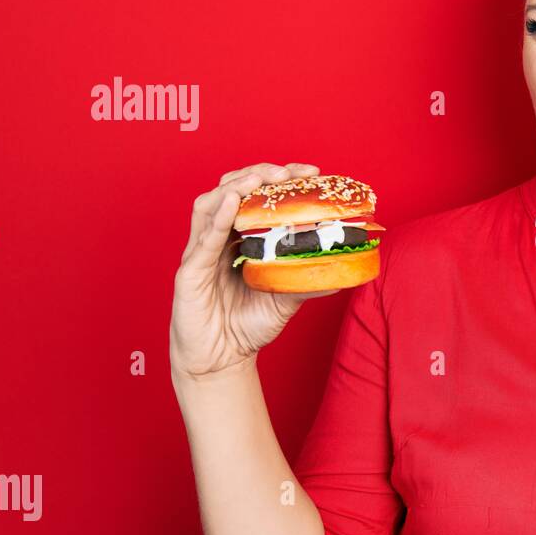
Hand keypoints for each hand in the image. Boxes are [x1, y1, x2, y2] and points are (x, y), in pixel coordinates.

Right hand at [170, 161, 340, 381]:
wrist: (221, 362)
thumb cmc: (246, 325)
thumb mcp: (286, 299)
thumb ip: (309, 281)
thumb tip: (346, 270)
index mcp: (240, 237)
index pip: (257, 194)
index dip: (280, 178)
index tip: (310, 173)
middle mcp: (218, 238)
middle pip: (232, 189)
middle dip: (261, 174)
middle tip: (290, 172)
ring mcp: (200, 253)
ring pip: (210, 205)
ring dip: (235, 187)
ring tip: (259, 178)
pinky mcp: (189, 273)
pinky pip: (202, 241)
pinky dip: (217, 218)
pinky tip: (230, 203)